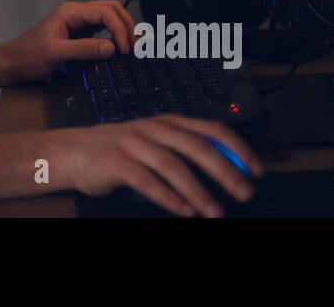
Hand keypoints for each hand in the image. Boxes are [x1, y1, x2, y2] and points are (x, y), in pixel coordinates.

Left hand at [0, 0, 135, 85]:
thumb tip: (111, 48)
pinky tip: (120, 49)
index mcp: (70, 12)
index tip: (124, 50)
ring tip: (133, 47)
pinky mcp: (80, 33)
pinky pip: (103, 29)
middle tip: (136, 47)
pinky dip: (115, 36)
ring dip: (123, 29)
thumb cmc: (29, 56)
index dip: (119, 29)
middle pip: (112, 9)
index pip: (105, 12)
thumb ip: (84, 49)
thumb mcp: (56, 54)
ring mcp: (79, 22)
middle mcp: (76, 13)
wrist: (14, 63)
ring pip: (110, 17)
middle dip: (127, 25)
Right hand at [66, 115, 263, 217]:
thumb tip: (228, 169)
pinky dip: (169, 197)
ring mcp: (134, 144)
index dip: (238, 148)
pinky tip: (184, 210)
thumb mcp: (158, 142)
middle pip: (196, 147)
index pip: (212, 129)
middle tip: (244, 192)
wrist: (77, 151)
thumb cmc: (122, 149)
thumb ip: (188, 151)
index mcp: (170, 122)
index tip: (257, 169)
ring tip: (215, 210)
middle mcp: (154, 129)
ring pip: (173, 165)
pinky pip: (147, 180)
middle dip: (225, 171)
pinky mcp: (116, 162)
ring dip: (198, 190)